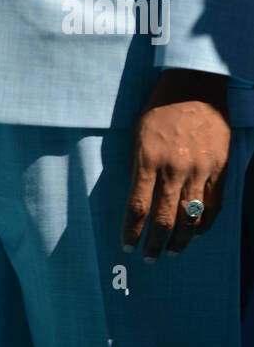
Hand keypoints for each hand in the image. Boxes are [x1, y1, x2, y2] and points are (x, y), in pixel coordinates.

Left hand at [122, 68, 230, 259]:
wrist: (195, 88)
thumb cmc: (160, 109)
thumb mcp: (137, 134)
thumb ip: (137, 167)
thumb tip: (137, 199)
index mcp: (148, 159)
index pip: (138, 206)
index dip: (131, 230)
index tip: (126, 245)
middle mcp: (174, 169)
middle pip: (163, 218)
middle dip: (154, 243)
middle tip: (148, 257)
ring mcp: (199, 171)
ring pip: (190, 218)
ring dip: (179, 241)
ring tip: (172, 253)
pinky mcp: (219, 170)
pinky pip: (213, 206)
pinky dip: (203, 225)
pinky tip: (195, 234)